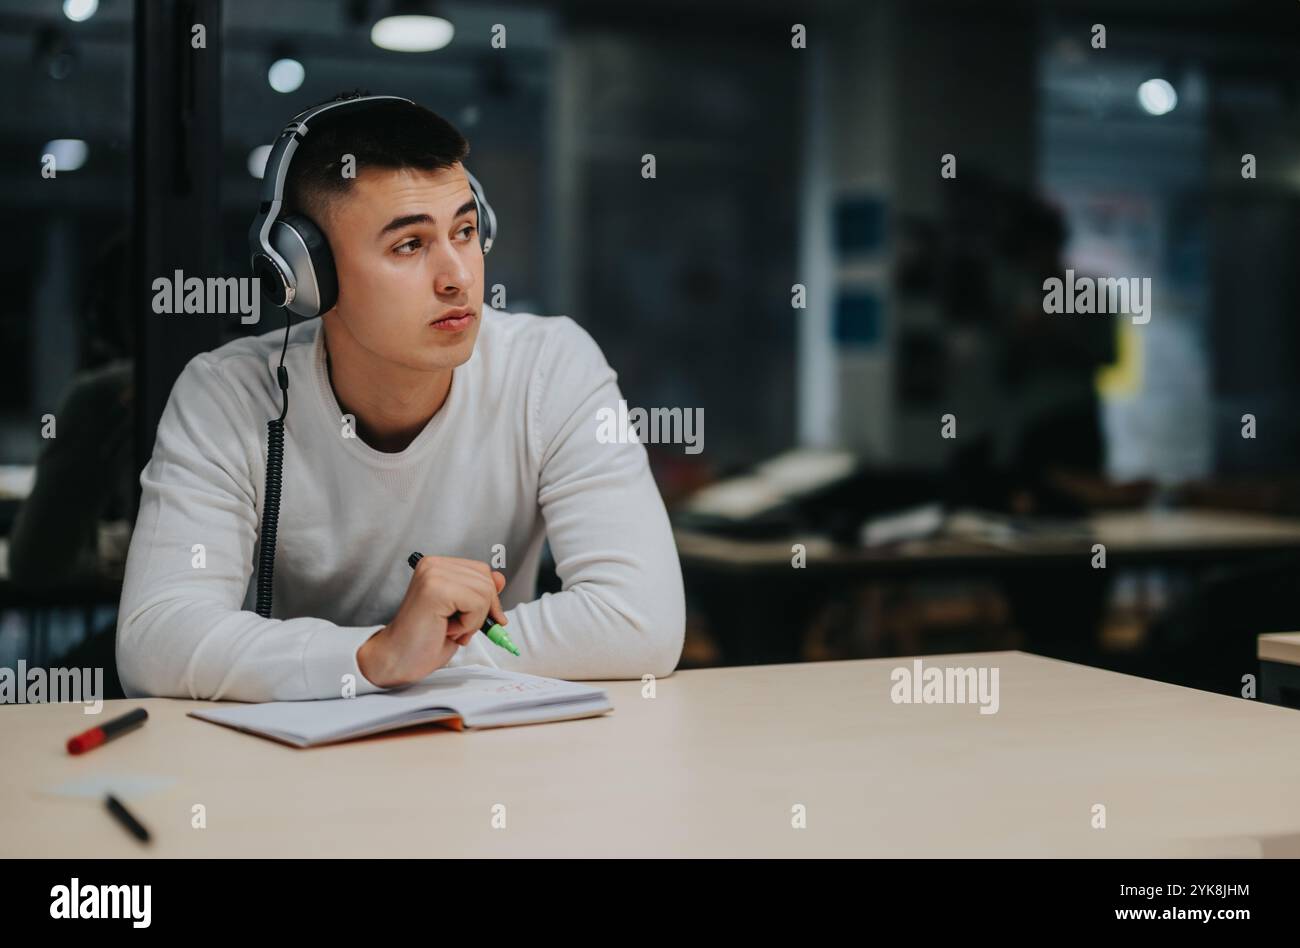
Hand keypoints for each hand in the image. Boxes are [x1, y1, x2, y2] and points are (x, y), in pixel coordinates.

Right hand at [357, 556, 507, 687]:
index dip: (488, 599)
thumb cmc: (426, 640)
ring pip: (485, 592)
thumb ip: (479, 593)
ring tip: (449, 629)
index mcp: (437, 566)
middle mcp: (433, 565)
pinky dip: (468, 624)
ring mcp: (432, 574)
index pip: (482, 571)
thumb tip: (500, 578)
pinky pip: (476, 603)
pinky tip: (446, 629)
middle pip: (487, 579)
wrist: (398, 661)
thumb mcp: (463, 613)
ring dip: (474, 620)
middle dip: (483, 611)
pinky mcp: (434, 589)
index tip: (480, 619)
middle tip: (458, 628)